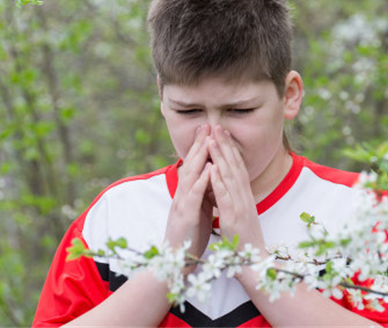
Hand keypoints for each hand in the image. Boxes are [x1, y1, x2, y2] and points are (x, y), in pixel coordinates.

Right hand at [163, 124, 213, 273]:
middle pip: (191, 165)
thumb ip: (201, 193)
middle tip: (206, 125)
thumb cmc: (189, 235)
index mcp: (188, 193)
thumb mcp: (197, 210)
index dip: (201, 147)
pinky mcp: (185, 217)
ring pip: (190, 176)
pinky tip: (209, 170)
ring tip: (208, 140)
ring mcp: (182, 204)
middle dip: (199, 144)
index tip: (208, 130)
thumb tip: (209, 178)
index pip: (195, 166)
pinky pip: (194, 196)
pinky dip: (202, 181)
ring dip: (199, 157)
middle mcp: (182, 195)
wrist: (178, 261)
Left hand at [208, 125, 265, 250]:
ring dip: (221, 157)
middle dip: (225, 145)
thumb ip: (233, 198)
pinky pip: (226, 197)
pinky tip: (212, 169)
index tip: (221, 132)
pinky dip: (219, 182)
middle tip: (217, 126)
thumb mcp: (239, 213)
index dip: (229, 148)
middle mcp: (244, 197)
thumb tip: (225, 185)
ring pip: (230, 177)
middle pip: (235, 166)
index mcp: (244, 196)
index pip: (237, 167)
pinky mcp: (234, 218)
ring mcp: (240, 206)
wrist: (253, 262)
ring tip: (212, 140)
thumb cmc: (244, 239)